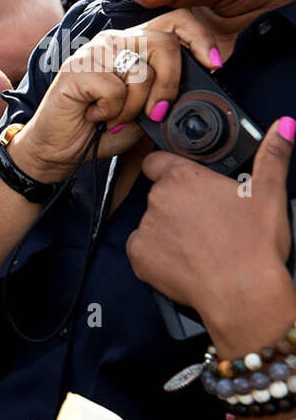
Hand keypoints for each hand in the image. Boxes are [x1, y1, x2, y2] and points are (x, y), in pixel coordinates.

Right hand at [11, 9, 219, 183]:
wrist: (56, 151)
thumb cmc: (98, 132)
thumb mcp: (142, 114)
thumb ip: (164, 95)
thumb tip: (192, 90)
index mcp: (131, 46)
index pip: (174, 21)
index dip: (199, 37)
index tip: (214, 64)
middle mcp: (113, 42)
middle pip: (163, 43)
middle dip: (169, 84)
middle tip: (156, 113)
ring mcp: (92, 53)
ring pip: (140, 71)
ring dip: (134, 107)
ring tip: (114, 120)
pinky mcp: (76, 70)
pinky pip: (115, 89)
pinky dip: (111, 112)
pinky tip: (94, 117)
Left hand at [127, 117, 295, 354]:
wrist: (242, 293)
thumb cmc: (255, 243)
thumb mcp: (271, 192)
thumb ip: (273, 155)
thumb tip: (283, 126)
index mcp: (182, 178)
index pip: (157, 162)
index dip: (169, 168)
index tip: (184, 180)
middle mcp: (157, 200)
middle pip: (161, 195)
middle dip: (180, 205)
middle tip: (209, 222)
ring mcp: (144, 229)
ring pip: (153, 223)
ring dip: (169, 230)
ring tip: (202, 245)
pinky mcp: (138, 257)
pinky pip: (143, 250)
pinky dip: (159, 255)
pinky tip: (186, 260)